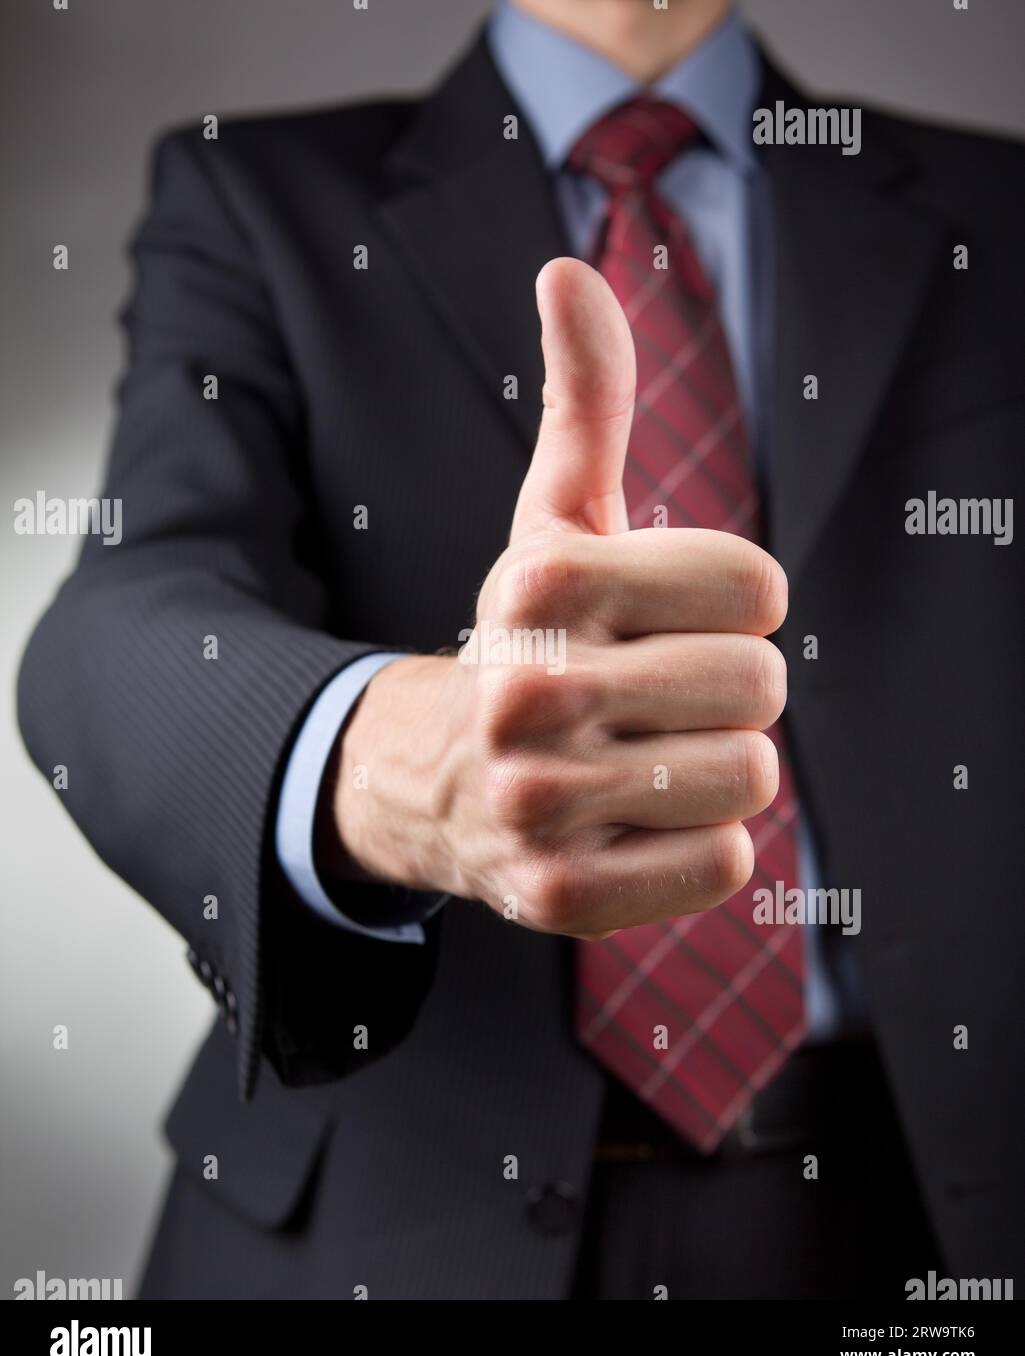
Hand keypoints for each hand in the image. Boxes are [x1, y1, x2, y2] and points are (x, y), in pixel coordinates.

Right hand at [332, 257, 787, 936]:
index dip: (735, 602)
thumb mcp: (552, 520)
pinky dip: (700, 846)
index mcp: (541, 580)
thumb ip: (584, 402)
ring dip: (716, 769)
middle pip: (761, 684)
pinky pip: (723, 864)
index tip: (678, 615)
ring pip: (750, 778)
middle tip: (663, 698)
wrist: (439, 781)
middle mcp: (528, 692)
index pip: (757, 584)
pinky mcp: (560, 897)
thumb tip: (568, 268)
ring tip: (643, 762)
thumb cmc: (533, 640)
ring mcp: (537, 803)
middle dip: (731, 689)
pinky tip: (634, 826)